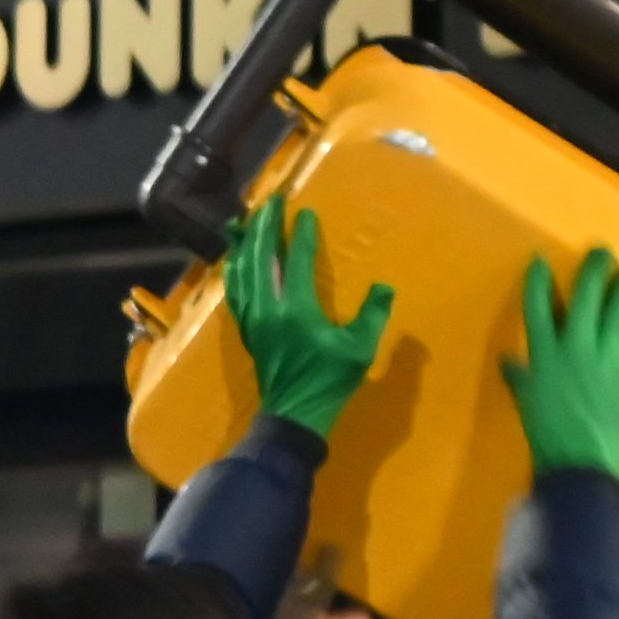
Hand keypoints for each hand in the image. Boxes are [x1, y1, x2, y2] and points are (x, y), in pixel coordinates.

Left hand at [222, 198, 395, 440]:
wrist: (294, 416)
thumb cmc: (329, 382)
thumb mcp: (359, 350)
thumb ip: (373, 315)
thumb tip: (384, 287)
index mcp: (296, 309)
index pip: (296, 260)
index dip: (301, 234)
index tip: (306, 213)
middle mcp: (268, 307)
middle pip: (261, 256)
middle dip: (265, 226)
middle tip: (272, 201)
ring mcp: (252, 317)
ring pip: (243, 269)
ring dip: (246, 241)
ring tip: (248, 218)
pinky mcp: (246, 327)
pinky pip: (235, 289)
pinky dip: (235, 267)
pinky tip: (236, 256)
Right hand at [508, 249, 618, 480]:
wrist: (582, 459)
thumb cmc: (547, 431)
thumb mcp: (525, 399)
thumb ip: (518, 374)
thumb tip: (508, 359)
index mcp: (544, 352)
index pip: (537, 305)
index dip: (537, 279)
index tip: (540, 260)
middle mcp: (577, 343)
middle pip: (587, 293)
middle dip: (595, 267)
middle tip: (603, 251)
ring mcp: (609, 352)